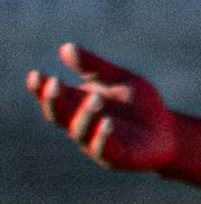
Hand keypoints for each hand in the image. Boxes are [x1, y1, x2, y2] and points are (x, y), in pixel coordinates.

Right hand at [31, 44, 197, 180]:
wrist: (167, 132)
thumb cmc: (138, 106)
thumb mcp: (119, 78)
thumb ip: (92, 66)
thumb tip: (66, 47)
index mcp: (76, 104)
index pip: (52, 96)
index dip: (40, 87)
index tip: (35, 75)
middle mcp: (79, 123)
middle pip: (58, 114)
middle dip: (53, 100)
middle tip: (52, 84)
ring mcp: (93, 141)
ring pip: (79, 130)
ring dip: (84, 115)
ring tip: (95, 99)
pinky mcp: (113, 156)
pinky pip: (103, 148)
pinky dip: (103, 136)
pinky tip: (107, 123)